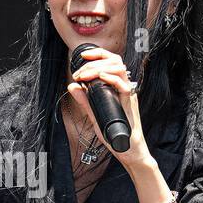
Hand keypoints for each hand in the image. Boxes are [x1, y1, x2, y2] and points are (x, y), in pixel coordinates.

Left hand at [67, 47, 152, 170]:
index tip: (82, 56)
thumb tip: (72, 86)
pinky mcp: (129, 103)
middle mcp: (124, 87)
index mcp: (117, 86)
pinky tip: (100, 78)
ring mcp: (127, 94)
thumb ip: (84, 100)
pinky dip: (111, 79)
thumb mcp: (94, 113)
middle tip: (79, 73)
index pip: (111, 61)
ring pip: (120, 69)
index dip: (98, 54)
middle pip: (115, 60)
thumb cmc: (113, 132)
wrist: (127, 148)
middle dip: (94, 61)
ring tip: (85, 75)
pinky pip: (124, 86)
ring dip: (99, 68)